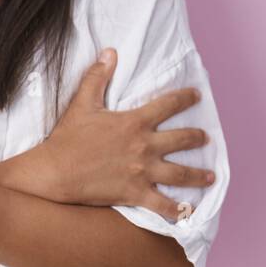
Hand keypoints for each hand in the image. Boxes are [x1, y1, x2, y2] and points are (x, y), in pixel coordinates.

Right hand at [37, 48, 213, 217]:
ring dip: (199, 175)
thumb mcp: (82, 103)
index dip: (185, 98)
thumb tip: (110, 53)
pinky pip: (162, 205)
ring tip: (210, 176)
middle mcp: (145, 147)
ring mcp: (143, 172)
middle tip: (205, 138)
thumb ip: (98, 77)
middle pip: (183, 139)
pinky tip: (187, 213)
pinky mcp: (135, 193)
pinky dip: (177, 211)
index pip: (169, 105)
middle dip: (197, 138)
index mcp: (135, 122)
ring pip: (181, 174)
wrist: (56, 172)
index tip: (196, 96)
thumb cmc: (68, 138)